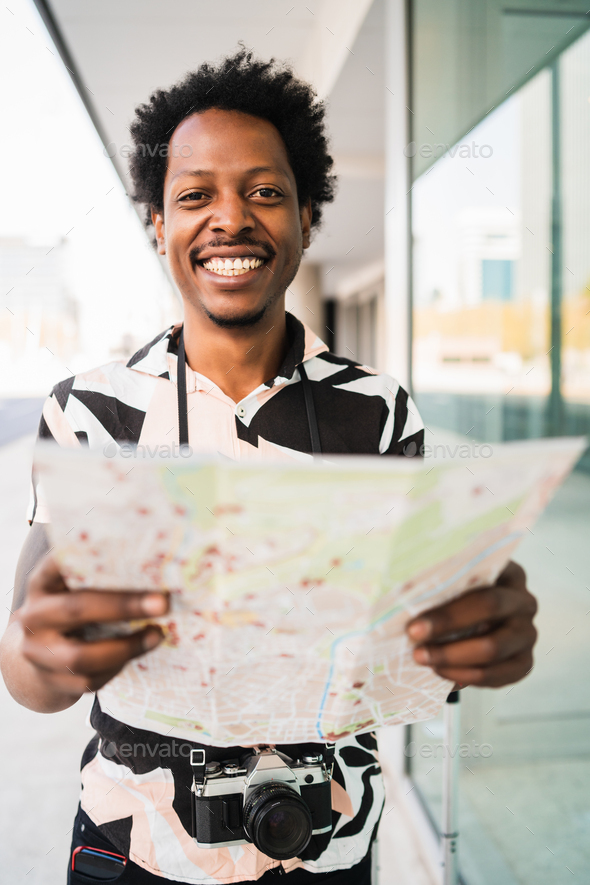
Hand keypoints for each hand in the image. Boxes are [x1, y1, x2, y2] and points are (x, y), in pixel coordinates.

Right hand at [15, 554, 168, 700]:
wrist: (42, 653)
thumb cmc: (73, 609)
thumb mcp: (76, 586)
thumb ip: (101, 573)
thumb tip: (153, 556)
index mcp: (42, 582)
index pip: (59, 563)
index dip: (88, 556)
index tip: (130, 551)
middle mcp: (34, 615)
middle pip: (76, 609)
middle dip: (123, 607)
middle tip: (163, 603)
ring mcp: (37, 651)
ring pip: (81, 656)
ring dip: (127, 647)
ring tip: (157, 634)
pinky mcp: (49, 680)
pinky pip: (87, 681)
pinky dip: (117, 668)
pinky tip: (137, 653)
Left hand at [405, 561, 536, 687]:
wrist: (470, 625)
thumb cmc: (453, 597)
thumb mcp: (448, 581)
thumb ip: (437, 580)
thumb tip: (401, 589)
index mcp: (507, 571)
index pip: (481, 577)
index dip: (449, 600)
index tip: (415, 620)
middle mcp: (523, 601)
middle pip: (490, 607)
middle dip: (448, 624)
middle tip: (414, 635)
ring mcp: (527, 633)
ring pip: (494, 647)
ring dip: (453, 656)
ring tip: (421, 657)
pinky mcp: (524, 662)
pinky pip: (498, 675)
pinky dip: (465, 676)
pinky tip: (440, 671)